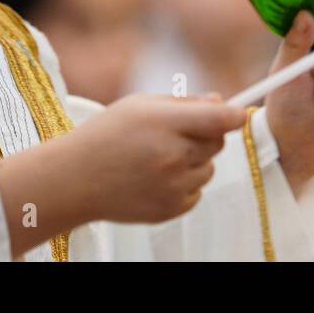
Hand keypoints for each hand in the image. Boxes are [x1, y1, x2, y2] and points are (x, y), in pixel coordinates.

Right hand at [64, 92, 246, 223]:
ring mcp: (172, 186)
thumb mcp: (140, 105)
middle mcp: (172, 157)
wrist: (74, 180)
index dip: (235, 114)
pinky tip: (156, 177)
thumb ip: (184, 103)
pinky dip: (184, 183)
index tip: (239, 113)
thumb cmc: (106, 136)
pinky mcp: (170, 210)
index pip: (220, 119)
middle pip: (217, 143)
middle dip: (206, 134)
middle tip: (177, 133)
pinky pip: (196, 192)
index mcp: (164, 124)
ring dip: (194, 160)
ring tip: (160, 157)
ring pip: (208, 168)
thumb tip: (220, 102)